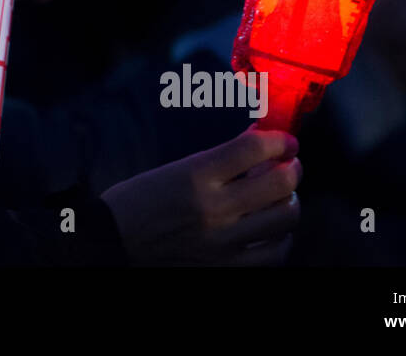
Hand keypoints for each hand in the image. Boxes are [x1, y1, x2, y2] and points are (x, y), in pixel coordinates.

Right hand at [100, 127, 300, 264]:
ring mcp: (222, 242)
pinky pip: (275, 253)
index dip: (280, 139)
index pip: (255, 148)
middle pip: (281, 182)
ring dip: (290, 201)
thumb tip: (260, 138)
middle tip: (288, 164)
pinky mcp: (225, 267)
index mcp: (196, 174)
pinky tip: (273, 229)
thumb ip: (221, 157)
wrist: (112, 241)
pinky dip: (281, 237)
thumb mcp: (177, 168)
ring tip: (281, 197)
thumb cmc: (141, 199)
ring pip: (285, 218)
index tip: (285, 140)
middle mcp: (213, 208)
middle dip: (292, 167)